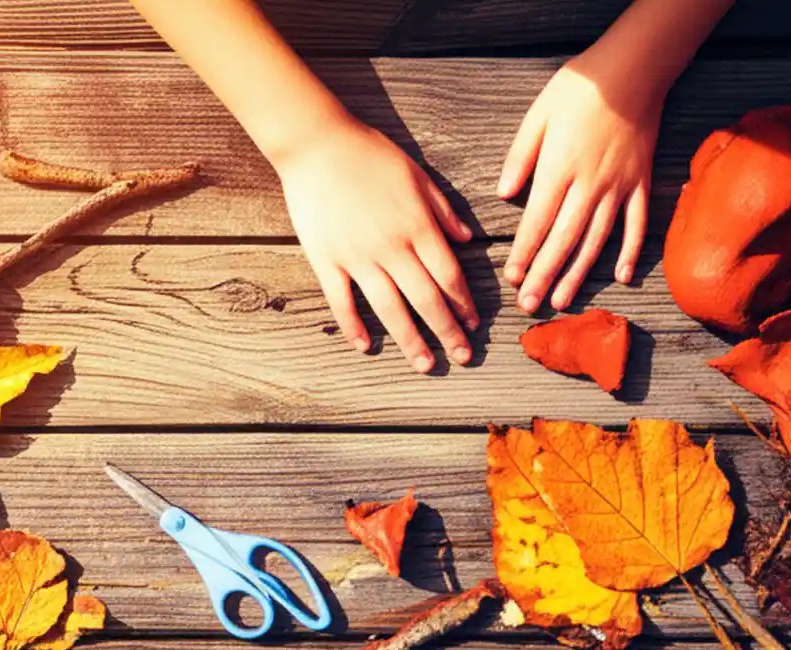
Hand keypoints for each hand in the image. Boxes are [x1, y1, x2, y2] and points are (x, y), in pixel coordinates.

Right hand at [274, 119, 476, 372]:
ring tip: (425, 365)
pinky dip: (353, 326)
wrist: (317, 143)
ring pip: (389, 308)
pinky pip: (342, 301)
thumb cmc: (369, 153)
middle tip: (462, 357)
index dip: (463, 304)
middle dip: (447, 331)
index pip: (449, 275)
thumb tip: (468, 239)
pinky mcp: (326, 260)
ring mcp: (356, 257)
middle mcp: (391, 247)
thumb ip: (443, 209)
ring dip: (410, 340)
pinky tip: (366, 346)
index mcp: (417, 225)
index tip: (473, 325)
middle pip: (426, 299)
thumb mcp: (417, 174)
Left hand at [497, 50, 663, 312]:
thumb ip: (519, 158)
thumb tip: (503, 194)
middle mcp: (590, 185)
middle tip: (529, 306)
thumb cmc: (578, 89)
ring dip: (579, 273)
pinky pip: (638, 224)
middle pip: (564, 240)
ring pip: (596, 240)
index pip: (537, 222)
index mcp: (559, 169)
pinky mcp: (642, 182)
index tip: (511, 278)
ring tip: (562, 301)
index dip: (524, 253)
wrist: (633, 69)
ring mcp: (620, 186)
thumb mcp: (537, 116)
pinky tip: (623, 276)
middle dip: (544, 275)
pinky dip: (632, 251)